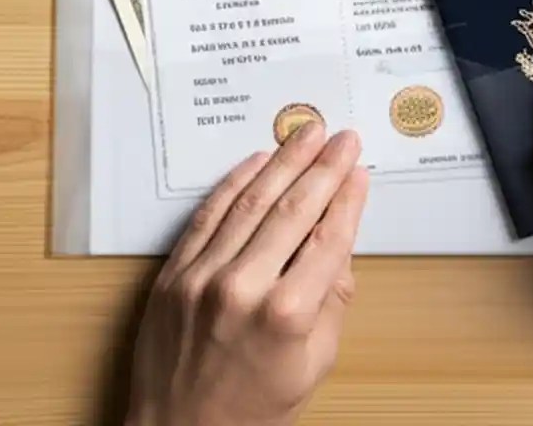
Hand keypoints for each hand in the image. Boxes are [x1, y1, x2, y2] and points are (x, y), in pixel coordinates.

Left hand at [126, 123, 368, 425]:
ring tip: (304, 135)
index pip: (328, 238)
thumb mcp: (315, 361)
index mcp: (287, 315)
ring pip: (250, 203)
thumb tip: (340, 240)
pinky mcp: (172, 276)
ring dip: (281, 163)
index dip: (348, 199)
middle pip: (294, 210)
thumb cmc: (252, 411)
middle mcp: (242, 289)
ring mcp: (201, 278)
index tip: (359, 170)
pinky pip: (207, 217)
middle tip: (341, 138)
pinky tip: (255, 163)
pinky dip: (232, 185)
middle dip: (322, 168)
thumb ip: (331, 297)